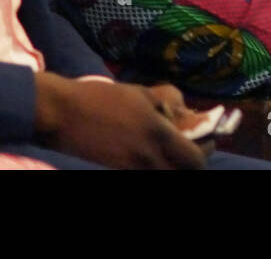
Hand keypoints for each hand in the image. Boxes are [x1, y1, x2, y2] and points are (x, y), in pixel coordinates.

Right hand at [34, 73, 205, 168]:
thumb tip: (188, 120)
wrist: (63, 114)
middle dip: (193, 163)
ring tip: (172, 151)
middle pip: (183, 174)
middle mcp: (148, 159)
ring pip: (164, 175)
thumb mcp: (143, 95)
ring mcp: (131, 169)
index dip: (206, 152)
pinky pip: (146, 174)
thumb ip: (169, 110)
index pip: (196, 160)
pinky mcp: (117, 173)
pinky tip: (152, 155)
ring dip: (173, 166)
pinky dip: (155, 167)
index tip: (208, 140)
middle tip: (192, 148)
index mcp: (158, 136)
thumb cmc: (104, 98)